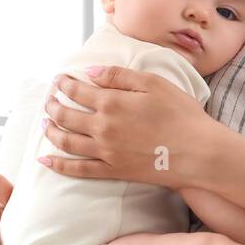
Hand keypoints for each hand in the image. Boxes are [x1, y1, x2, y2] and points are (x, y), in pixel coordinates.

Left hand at [38, 65, 212, 187]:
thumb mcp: (154, 83)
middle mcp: (103, 128)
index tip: (59, 80)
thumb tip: (91, 72)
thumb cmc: (181, 114)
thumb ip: (119, 76)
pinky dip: (58, 165)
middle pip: (66, 116)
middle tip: (49, 100)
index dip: (64, 84)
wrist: (199, 152)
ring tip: (45, 124)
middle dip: (53, 106)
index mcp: (111, 103)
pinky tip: (46, 160)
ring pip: (66, 142)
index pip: (77, 91)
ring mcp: (105, 152)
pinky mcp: (112, 171)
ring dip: (51, 131)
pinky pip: (78, 170)